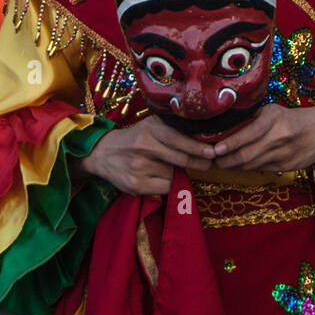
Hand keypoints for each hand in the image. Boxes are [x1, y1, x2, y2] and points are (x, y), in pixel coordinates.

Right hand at [76, 114, 216, 195]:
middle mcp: (143, 146)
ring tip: (173, 168)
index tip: (213, 152)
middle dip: (198, 163)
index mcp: (150, 128)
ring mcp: (139, 167)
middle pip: (180, 159)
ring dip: (180, 174)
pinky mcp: (135, 185)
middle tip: (208, 164)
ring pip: (173, 175)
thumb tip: (203, 138)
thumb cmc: (134, 138)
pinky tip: (161, 178)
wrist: (102, 153)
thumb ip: (171, 130)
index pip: (179, 139)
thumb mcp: (149, 126)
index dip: (198, 147)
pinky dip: (168, 184)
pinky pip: (164, 188)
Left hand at [211, 104, 314, 170]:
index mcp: (275, 117)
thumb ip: (253, 119)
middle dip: (226, 160)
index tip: (215, 149)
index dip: (230, 144)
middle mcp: (280, 136)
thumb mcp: (274, 110)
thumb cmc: (293, 118)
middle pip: (247, 154)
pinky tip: (238, 165)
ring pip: (252, 165)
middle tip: (213, 159)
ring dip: (234, 166)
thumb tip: (223, 127)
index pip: (248, 133)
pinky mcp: (287, 166)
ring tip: (222, 162)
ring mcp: (284, 154)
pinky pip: (261, 169)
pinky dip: (247, 168)